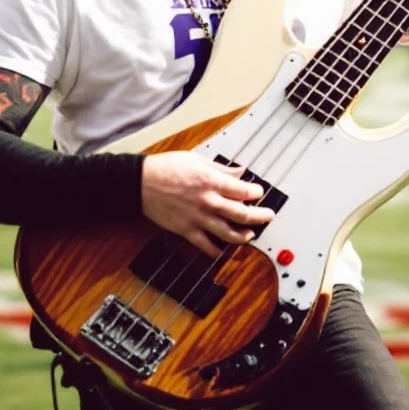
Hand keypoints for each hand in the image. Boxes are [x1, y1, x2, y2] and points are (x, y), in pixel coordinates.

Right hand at [141, 151, 274, 257]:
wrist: (140, 182)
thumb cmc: (166, 167)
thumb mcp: (197, 160)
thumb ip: (221, 168)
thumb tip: (240, 171)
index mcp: (211, 181)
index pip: (243, 190)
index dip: (256, 192)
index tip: (259, 192)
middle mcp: (208, 201)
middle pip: (241, 214)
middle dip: (259, 216)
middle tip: (268, 216)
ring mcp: (198, 218)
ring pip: (228, 233)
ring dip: (243, 236)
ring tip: (250, 235)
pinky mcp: (186, 230)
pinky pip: (205, 245)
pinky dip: (216, 250)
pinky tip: (222, 250)